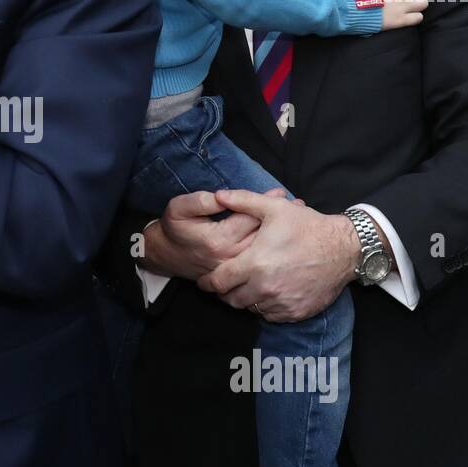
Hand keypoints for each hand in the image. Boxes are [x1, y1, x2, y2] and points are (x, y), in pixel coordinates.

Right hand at [142, 186, 291, 279]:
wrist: (169, 257)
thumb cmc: (175, 230)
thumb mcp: (178, 209)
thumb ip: (199, 201)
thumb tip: (220, 196)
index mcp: (218, 239)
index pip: (248, 218)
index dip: (265, 203)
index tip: (280, 192)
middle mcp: (230, 256)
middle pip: (263, 236)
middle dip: (282, 219)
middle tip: (298, 204)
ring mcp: (236, 268)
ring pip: (265, 250)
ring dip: (283, 235)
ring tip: (299, 217)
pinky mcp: (237, 275)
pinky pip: (260, 261)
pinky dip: (275, 249)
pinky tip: (286, 237)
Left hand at [200, 192, 362, 321]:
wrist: (344, 249)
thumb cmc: (308, 227)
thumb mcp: (275, 208)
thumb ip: (243, 201)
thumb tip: (218, 194)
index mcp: (255, 264)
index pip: (218, 282)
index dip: (208, 282)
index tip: (204, 280)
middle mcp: (265, 287)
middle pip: (230, 299)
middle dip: (224, 292)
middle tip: (225, 283)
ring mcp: (281, 302)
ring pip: (249, 308)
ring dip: (244, 299)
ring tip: (246, 285)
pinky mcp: (294, 312)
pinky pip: (269, 315)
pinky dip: (264, 306)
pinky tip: (267, 292)